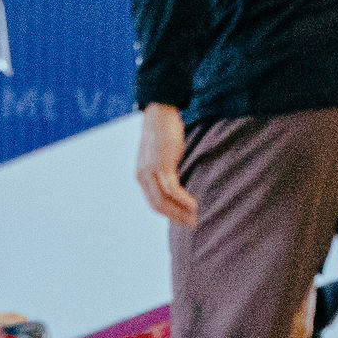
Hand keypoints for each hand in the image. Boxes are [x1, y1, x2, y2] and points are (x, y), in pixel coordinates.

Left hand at [136, 103, 198, 225]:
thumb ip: (164, 168)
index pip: (154, 203)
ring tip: (196, 218)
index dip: (170, 214)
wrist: (159, 112)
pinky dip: (184, 200)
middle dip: (176, 218)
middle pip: (158, 206)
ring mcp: (150, 172)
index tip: (185, 219)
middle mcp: (142, 176)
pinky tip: (194, 205)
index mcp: (141, 176)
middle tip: (193, 225)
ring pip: (164, 201)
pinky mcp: (161, 166)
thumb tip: (176, 180)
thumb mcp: (160, 154)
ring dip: (181, 212)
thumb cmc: (163, 131)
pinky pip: (173, 189)